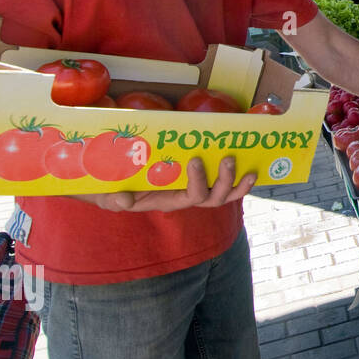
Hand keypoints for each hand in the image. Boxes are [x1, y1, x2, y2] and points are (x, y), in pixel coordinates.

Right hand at [73, 157, 254, 212]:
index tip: (196, 160)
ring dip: (237, 181)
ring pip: (224, 193)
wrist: (114, 182)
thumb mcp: (108, 195)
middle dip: (225, 181)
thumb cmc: (113, 188)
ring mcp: (195, 188)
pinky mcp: (200, 177)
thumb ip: (114, 200)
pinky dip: (238, 178)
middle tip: (227, 158)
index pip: (191, 197)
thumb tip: (124, 201)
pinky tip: (250, 166)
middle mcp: (186, 197)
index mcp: (169, 201)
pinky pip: (224, 183)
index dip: (198, 182)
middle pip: (214, 198)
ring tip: (244, 164)